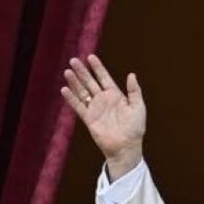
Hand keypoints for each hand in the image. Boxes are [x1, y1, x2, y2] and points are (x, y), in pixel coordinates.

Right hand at [61, 54, 146, 179]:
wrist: (126, 147)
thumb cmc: (135, 128)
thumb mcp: (138, 107)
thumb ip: (134, 91)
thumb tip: (131, 74)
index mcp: (115, 95)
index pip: (104, 77)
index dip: (97, 67)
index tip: (90, 57)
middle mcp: (103, 100)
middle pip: (90, 82)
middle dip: (82, 71)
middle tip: (74, 60)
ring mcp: (95, 109)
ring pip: (82, 92)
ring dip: (75, 82)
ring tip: (67, 72)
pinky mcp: (89, 119)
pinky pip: (78, 106)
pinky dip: (71, 98)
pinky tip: (65, 89)